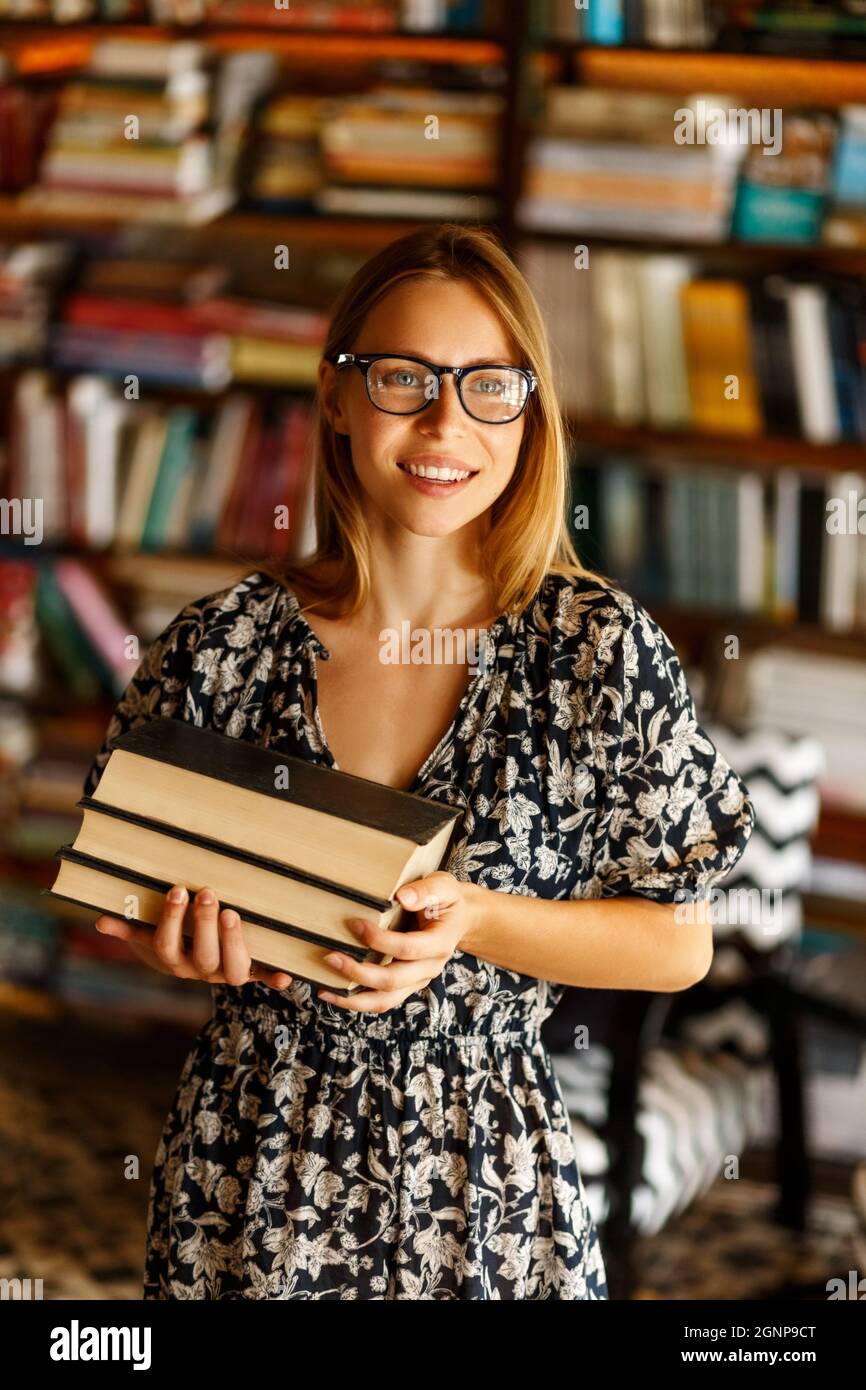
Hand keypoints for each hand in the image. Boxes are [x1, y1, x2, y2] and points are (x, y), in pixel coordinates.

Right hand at [94, 885, 293, 989]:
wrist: (187, 956)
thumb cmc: (165, 931)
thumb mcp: (145, 929)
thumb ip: (126, 925)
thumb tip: (99, 921)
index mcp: (173, 958)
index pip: (167, 945)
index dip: (172, 920)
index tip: (178, 889)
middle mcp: (198, 969)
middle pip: (201, 955)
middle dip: (204, 924)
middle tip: (207, 892)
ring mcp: (225, 972)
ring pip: (231, 968)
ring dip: (234, 942)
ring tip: (232, 913)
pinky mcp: (249, 971)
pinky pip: (262, 977)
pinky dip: (274, 977)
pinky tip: (286, 976)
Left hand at [317, 871, 480, 1013]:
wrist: (461, 919)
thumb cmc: (447, 900)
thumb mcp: (443, 886)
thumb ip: (425, 890)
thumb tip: (402, 897)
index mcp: (439, 944)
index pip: (407, 949)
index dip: (379, 940)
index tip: (354, 924)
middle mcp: (429, 968)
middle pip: (392, 981)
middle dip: (359, 972)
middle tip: (330, 957)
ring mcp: (417, 980)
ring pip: (385, 1000)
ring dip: (353, 997)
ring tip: (325, 989)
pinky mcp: (406, 985)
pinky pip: (381, 1000)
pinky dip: (356, 1001)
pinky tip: (334, 993)